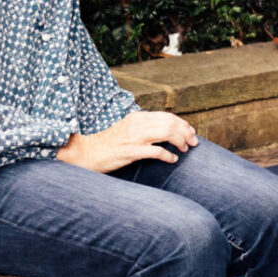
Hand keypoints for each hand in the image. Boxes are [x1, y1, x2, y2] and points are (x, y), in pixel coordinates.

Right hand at [56, 110, 198, 172]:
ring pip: (167, 133)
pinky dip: (168, 156)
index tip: (191, 131)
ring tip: (185, 149)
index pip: (167, 116)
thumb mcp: (125, 128)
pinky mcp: (130, 152)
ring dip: (180, 141)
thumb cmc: (104, 142)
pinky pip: (156, 152)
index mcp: (136, 117)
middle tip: (194, 142)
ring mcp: (134, 138)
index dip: (182, 123)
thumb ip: (142, 127)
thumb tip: (161, 130)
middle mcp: (137, 125)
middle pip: (171, 123)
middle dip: (186, 132)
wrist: (83, 151)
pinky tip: (172, 160)